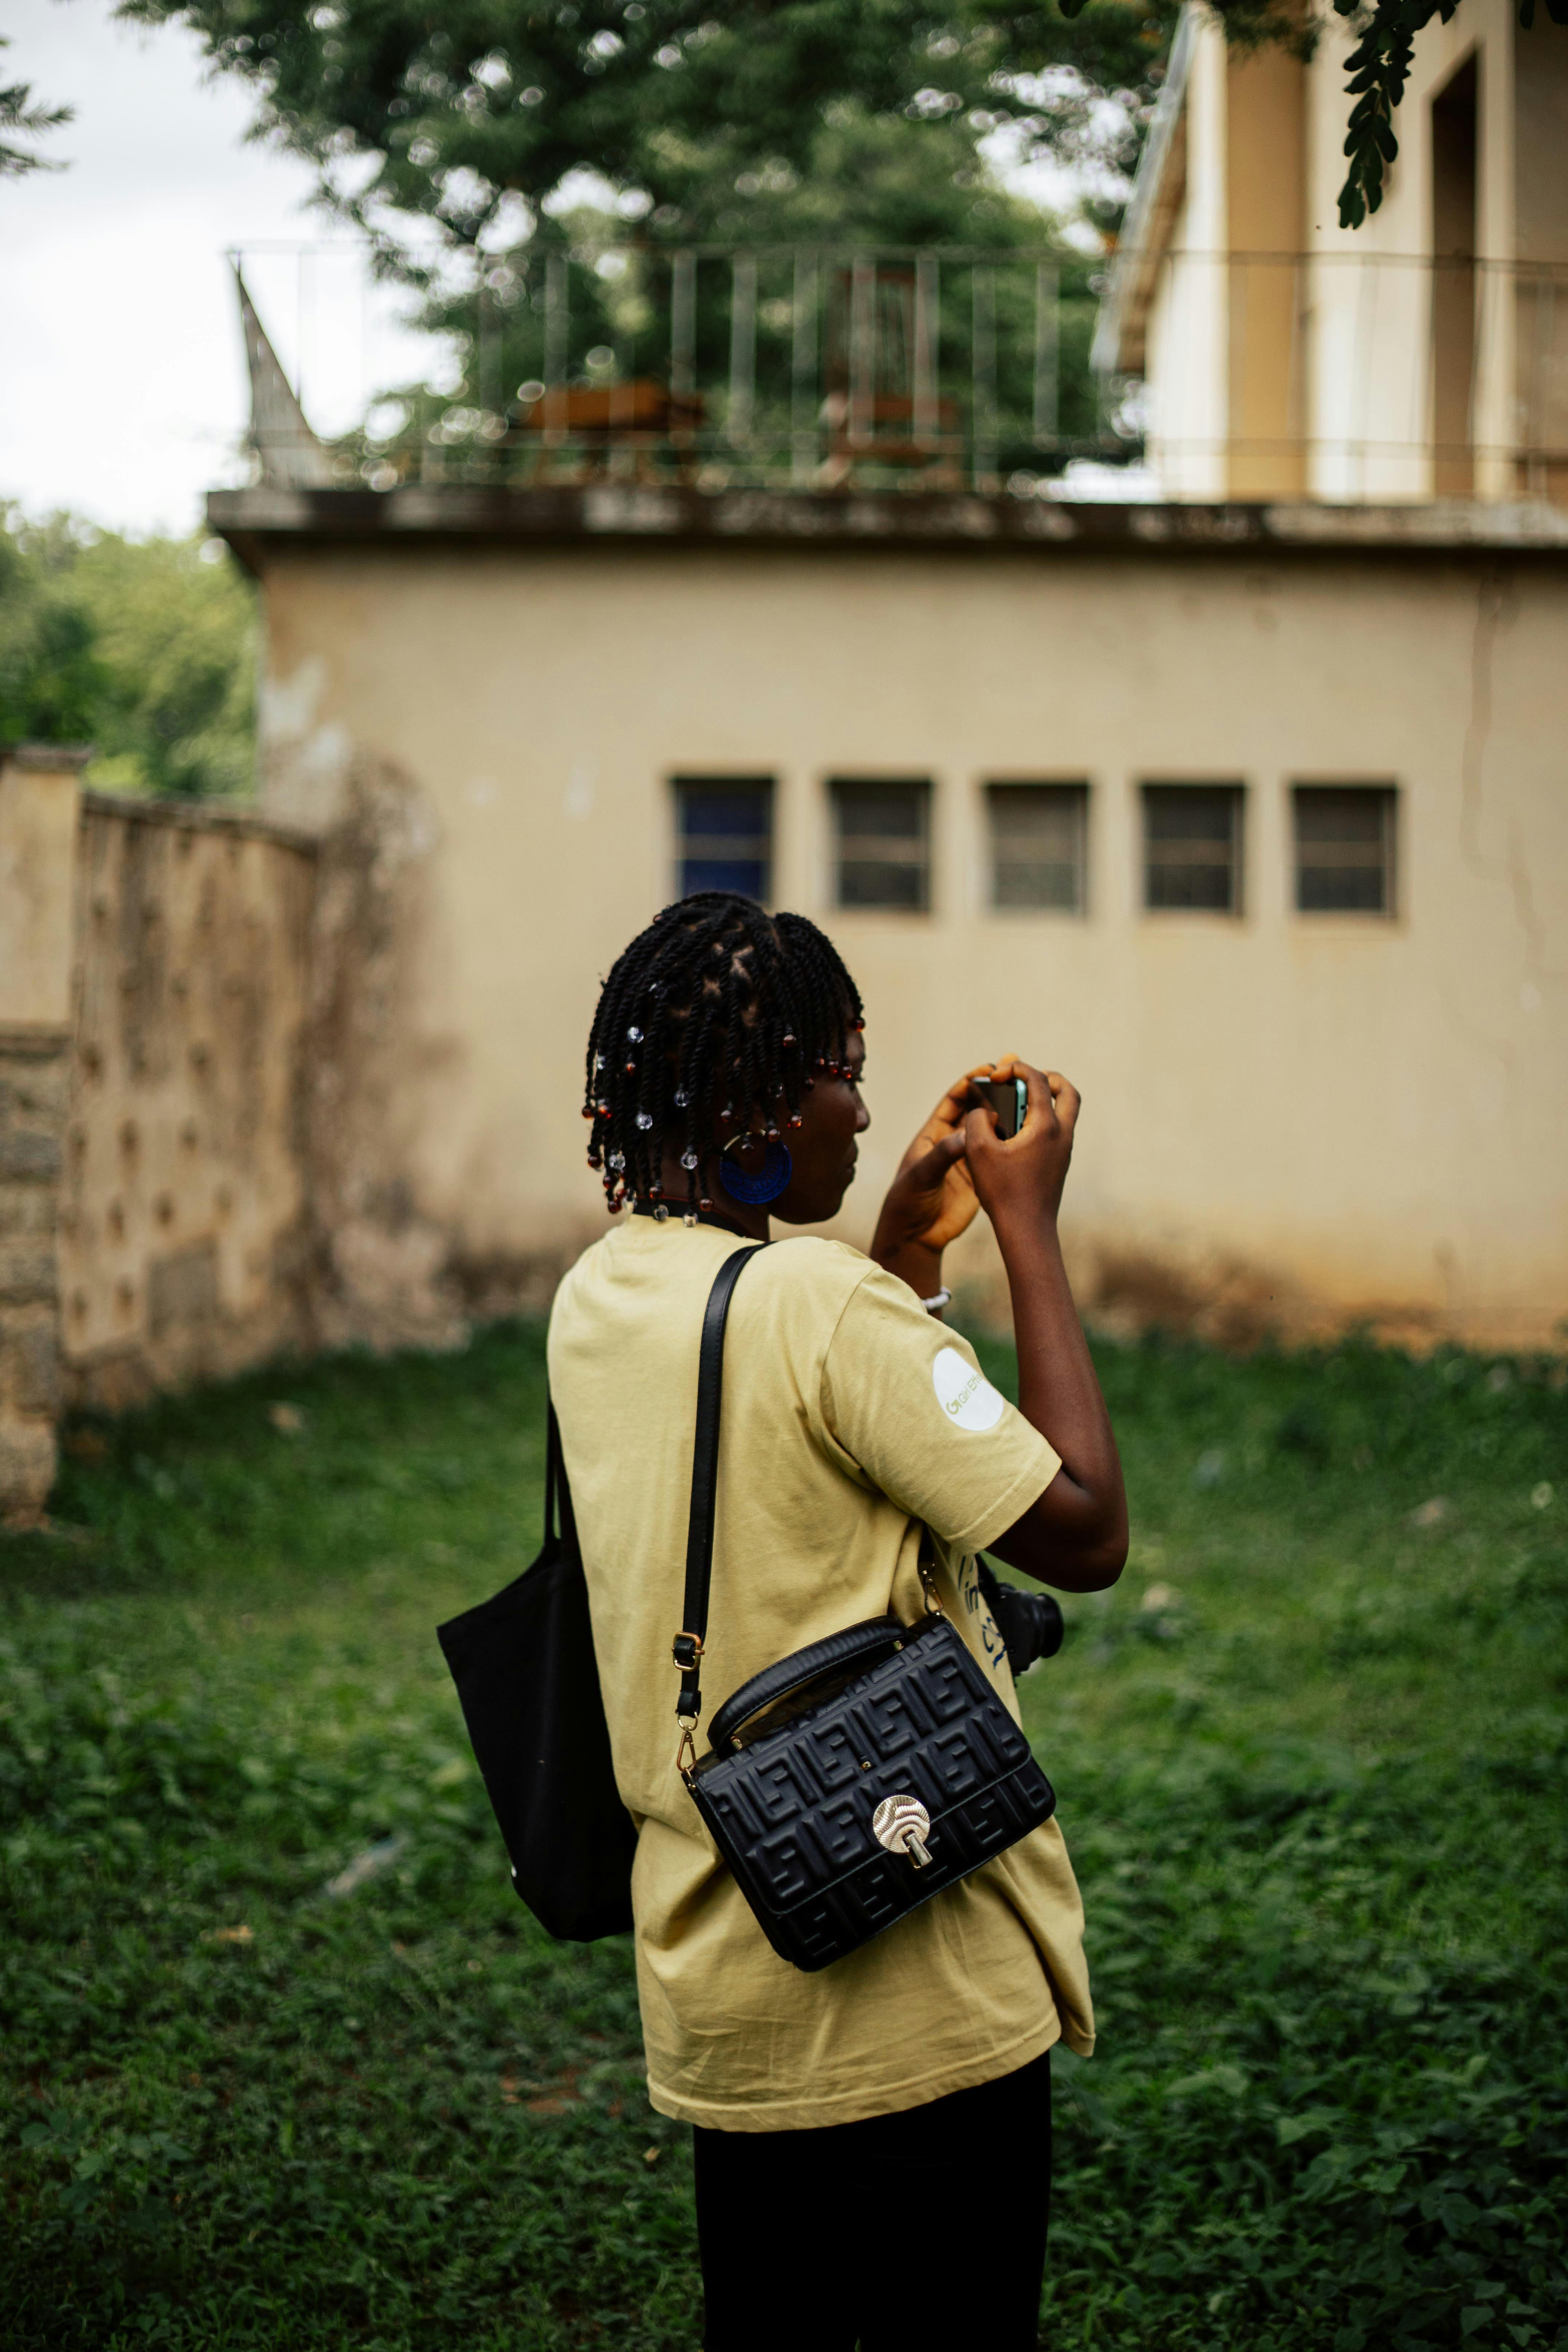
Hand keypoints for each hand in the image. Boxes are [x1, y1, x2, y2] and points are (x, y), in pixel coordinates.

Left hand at [870, 1064, 1009, 1289]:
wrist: (915, 1235)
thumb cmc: (907, 1201)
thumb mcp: (921, 1174)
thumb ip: (943, 1154)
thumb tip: (967, 1135)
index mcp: (933, 1133)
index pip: (954, 1099)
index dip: (971, 1082)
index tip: (989, 1069)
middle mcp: (952, 1141)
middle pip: (976, 1109)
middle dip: (994, 1091)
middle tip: (1015, 1074)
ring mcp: (968, 1158)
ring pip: (992, 1129)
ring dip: (1007, 1113)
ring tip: (1029, 1098)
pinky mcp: (981, 1175)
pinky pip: (999, 1152)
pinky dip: (1012, 1140)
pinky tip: (1029, 1130)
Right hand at [964, 1058, 1078, 1234]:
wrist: (1027, 1230)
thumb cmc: (1002, 1191)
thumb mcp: (978, 1150)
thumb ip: (976, 1119)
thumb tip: (983, 1109)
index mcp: (1046, 1125)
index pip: (1037, 1079)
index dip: (1016, 1069)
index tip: (996, 1076)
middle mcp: (1062, 1134)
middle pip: (1067, 1091)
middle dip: (1046, 1078)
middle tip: (1023, 1080)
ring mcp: (1064, 1150)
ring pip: (1065, 1111)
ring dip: (1044, 1099)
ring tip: (1015, 1105)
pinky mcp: (1060, 1163)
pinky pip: (1057, 1129)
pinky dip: (1041, 1119)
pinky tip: (1015, 1132)